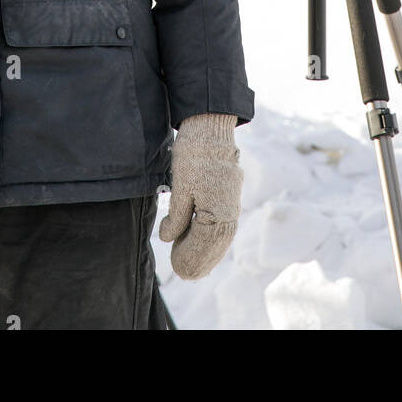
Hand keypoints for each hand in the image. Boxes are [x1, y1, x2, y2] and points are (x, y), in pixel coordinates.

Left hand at [159, 112, 242, 279]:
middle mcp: (230, 211)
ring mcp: (233, 204)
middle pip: (216, 245)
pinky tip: (205, 243)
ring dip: (209, 254)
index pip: (204, 245)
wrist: (211, 127)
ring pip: (223, 238)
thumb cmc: (194, 154)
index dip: (190, 258)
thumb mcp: (180, 186)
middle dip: (200, 261)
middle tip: (184, 274)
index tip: (178, 269)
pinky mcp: (231, 196)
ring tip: (195, 266)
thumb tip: (168, 238)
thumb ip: (176, 216)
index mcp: (217, 211)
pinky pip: (225, 226)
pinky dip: (215, 240)